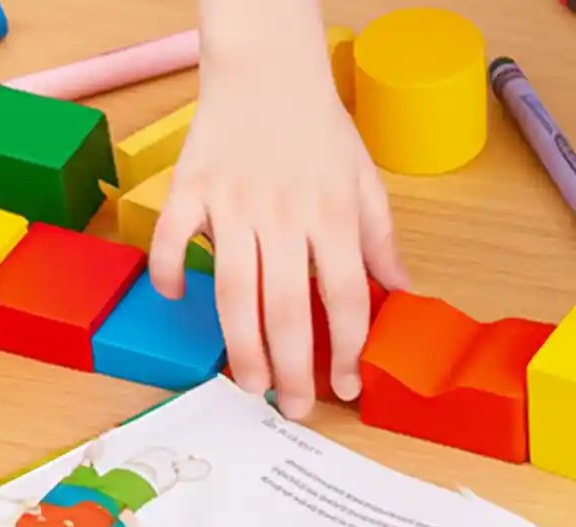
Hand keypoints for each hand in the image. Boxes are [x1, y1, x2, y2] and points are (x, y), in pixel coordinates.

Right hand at [150, 1, 410, 419]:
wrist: (268, 69)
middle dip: (292, 369)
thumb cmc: (320, 130)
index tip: (345, 388)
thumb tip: (402, 292)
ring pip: (234, 290)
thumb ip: (381, 242)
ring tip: (249, 385)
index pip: (344, 297)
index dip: (346, 349)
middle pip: (287, 308)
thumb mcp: (365, 183)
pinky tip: (181, 298)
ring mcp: (233, 204)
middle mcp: (285, 216)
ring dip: (240, 345)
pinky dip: (172, 272)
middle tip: (293, 409)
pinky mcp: (191, 189)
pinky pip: (174, 241)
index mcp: (333, 217)